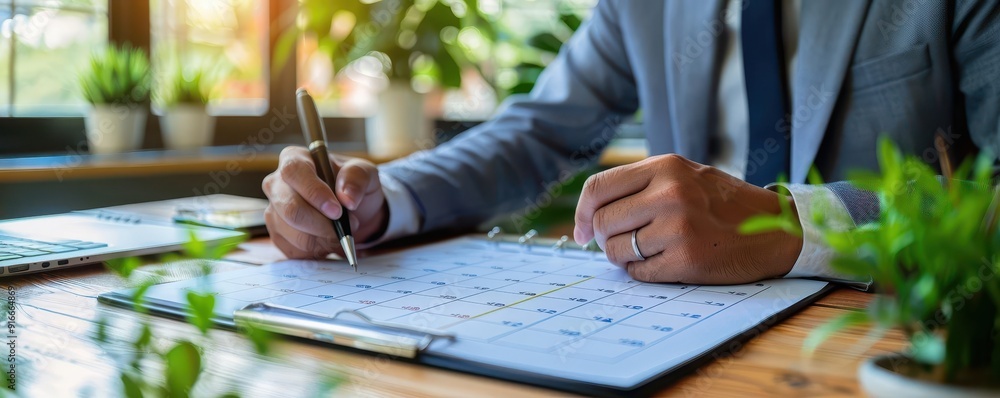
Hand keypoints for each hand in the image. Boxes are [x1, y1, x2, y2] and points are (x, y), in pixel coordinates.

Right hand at [263, 146, 388, 258]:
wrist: (353, 210)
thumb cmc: (353, 185)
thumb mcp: (364, 173)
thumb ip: (357, 178)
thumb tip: (347, 197)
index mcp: (295, 158)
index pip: (294, 172)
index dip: (314, 192)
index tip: (336, 211)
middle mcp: (277, 183)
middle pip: (290, 209)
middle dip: (322, 225)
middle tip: (346, 227)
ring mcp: (274, 210)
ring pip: (294, 234)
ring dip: (324, 240)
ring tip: (340, 233)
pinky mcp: (277, 234)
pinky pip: (293, 250)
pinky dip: (317, 251)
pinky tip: (328, 240)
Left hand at [573, 154, 801, 283]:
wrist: (777, 228)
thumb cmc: (722, 204)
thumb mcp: (684, 175)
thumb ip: (640, 186)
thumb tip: (587, 216)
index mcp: (665, 166)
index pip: (598, 188)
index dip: (581, 213)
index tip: (580, 231)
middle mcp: (670, 193)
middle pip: (602, 223)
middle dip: (606, 238)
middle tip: (628, 241)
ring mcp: (678, 227)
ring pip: (616, 250)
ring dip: (625, 257)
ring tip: (653, 249)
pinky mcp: (687, 259)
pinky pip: (639, 272)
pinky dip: (645, 272)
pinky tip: (667, 261)